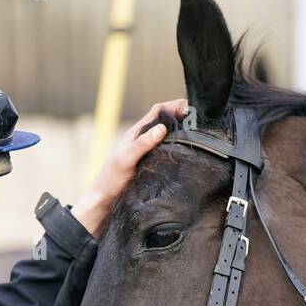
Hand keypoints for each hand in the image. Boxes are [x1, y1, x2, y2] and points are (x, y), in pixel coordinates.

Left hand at [70, 98, 189, 236]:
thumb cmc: (111, 179)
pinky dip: (178, 147)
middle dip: (181, 117)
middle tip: (200, 120)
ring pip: (167, 136)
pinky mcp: (151, 164)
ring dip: (181, 132)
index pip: (157, 111)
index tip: (189, 107)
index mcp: (136, 133)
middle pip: (165, 121)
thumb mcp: (126, 158)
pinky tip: (187, 153)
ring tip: (198, 134)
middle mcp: (143, 139)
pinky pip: (167, 151)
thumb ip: (142, 143)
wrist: (105, 200)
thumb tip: (161, 129)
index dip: (173, 105)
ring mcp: (147, 152)